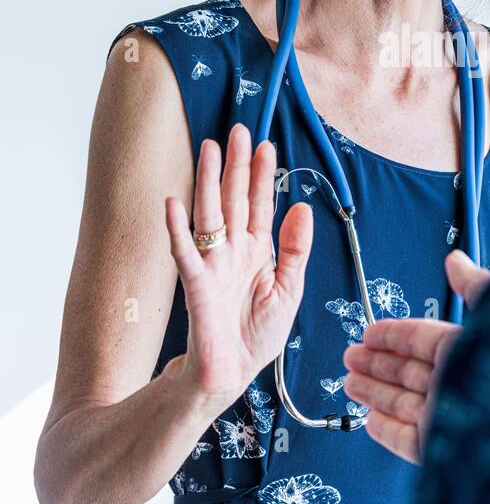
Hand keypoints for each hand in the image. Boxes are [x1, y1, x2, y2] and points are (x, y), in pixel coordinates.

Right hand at [165, 123, 312, 409]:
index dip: (263, 175)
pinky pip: (184, 252)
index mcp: (257, 251)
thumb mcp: (289, 290)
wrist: (232, 373)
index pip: (259, 204)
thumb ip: (296, 249)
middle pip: (234, 199)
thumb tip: (303, 207)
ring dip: (208, 182)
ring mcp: (213, 264)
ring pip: (210, 214)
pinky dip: (177, 229)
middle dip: (237, 165)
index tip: (267, 144)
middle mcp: (233, 251)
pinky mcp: (196, 284)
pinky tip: (172, 204)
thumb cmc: (257, 336)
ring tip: (209, 149)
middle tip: (239, 130)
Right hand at [342, 248, 489, 463]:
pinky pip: (408, 440)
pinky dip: (387, 431)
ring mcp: (452, 420)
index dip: (394, 335)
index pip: (425, 340)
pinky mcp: (444, 451)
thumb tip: (455, 259)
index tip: (368, 332)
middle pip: (411, 372)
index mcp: (473, 351)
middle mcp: (461, 385)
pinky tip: (369, 419)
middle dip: (378, 363)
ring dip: (375, 393)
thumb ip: (475, 287)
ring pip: (405, 404)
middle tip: (349, 356)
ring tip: (349, 383)